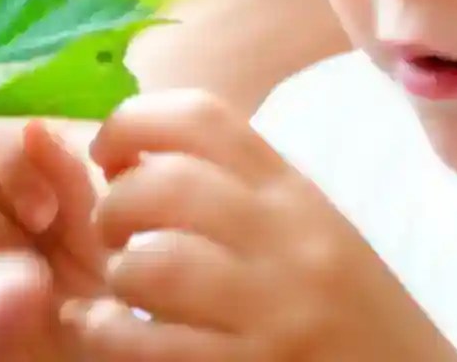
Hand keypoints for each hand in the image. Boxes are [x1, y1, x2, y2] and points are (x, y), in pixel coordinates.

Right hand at [0, 119, 106, 360]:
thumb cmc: (101, 280)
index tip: (45, 213)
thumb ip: (65, 167)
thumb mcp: (98, 218)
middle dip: (0, 208)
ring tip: (20, 278)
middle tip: (33, 251)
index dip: (14, 160)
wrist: (89, 342)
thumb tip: (31, 124)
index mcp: (22, 165)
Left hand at [66, 91, 456, 361]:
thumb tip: (137, 159)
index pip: (201, 118)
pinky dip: (106, 335)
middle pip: (166, 185)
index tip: (107, 156)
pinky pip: (150, 345)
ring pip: (153, 264)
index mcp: (294, 194)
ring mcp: (275, 311)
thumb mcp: (310, 232)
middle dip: (114, 208)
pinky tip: (107, 334)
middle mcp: (289, 241)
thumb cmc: (350, 315)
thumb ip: (240, 192)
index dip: (131, 123)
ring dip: (117, 277)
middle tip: (113, 235)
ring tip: (123, 293)